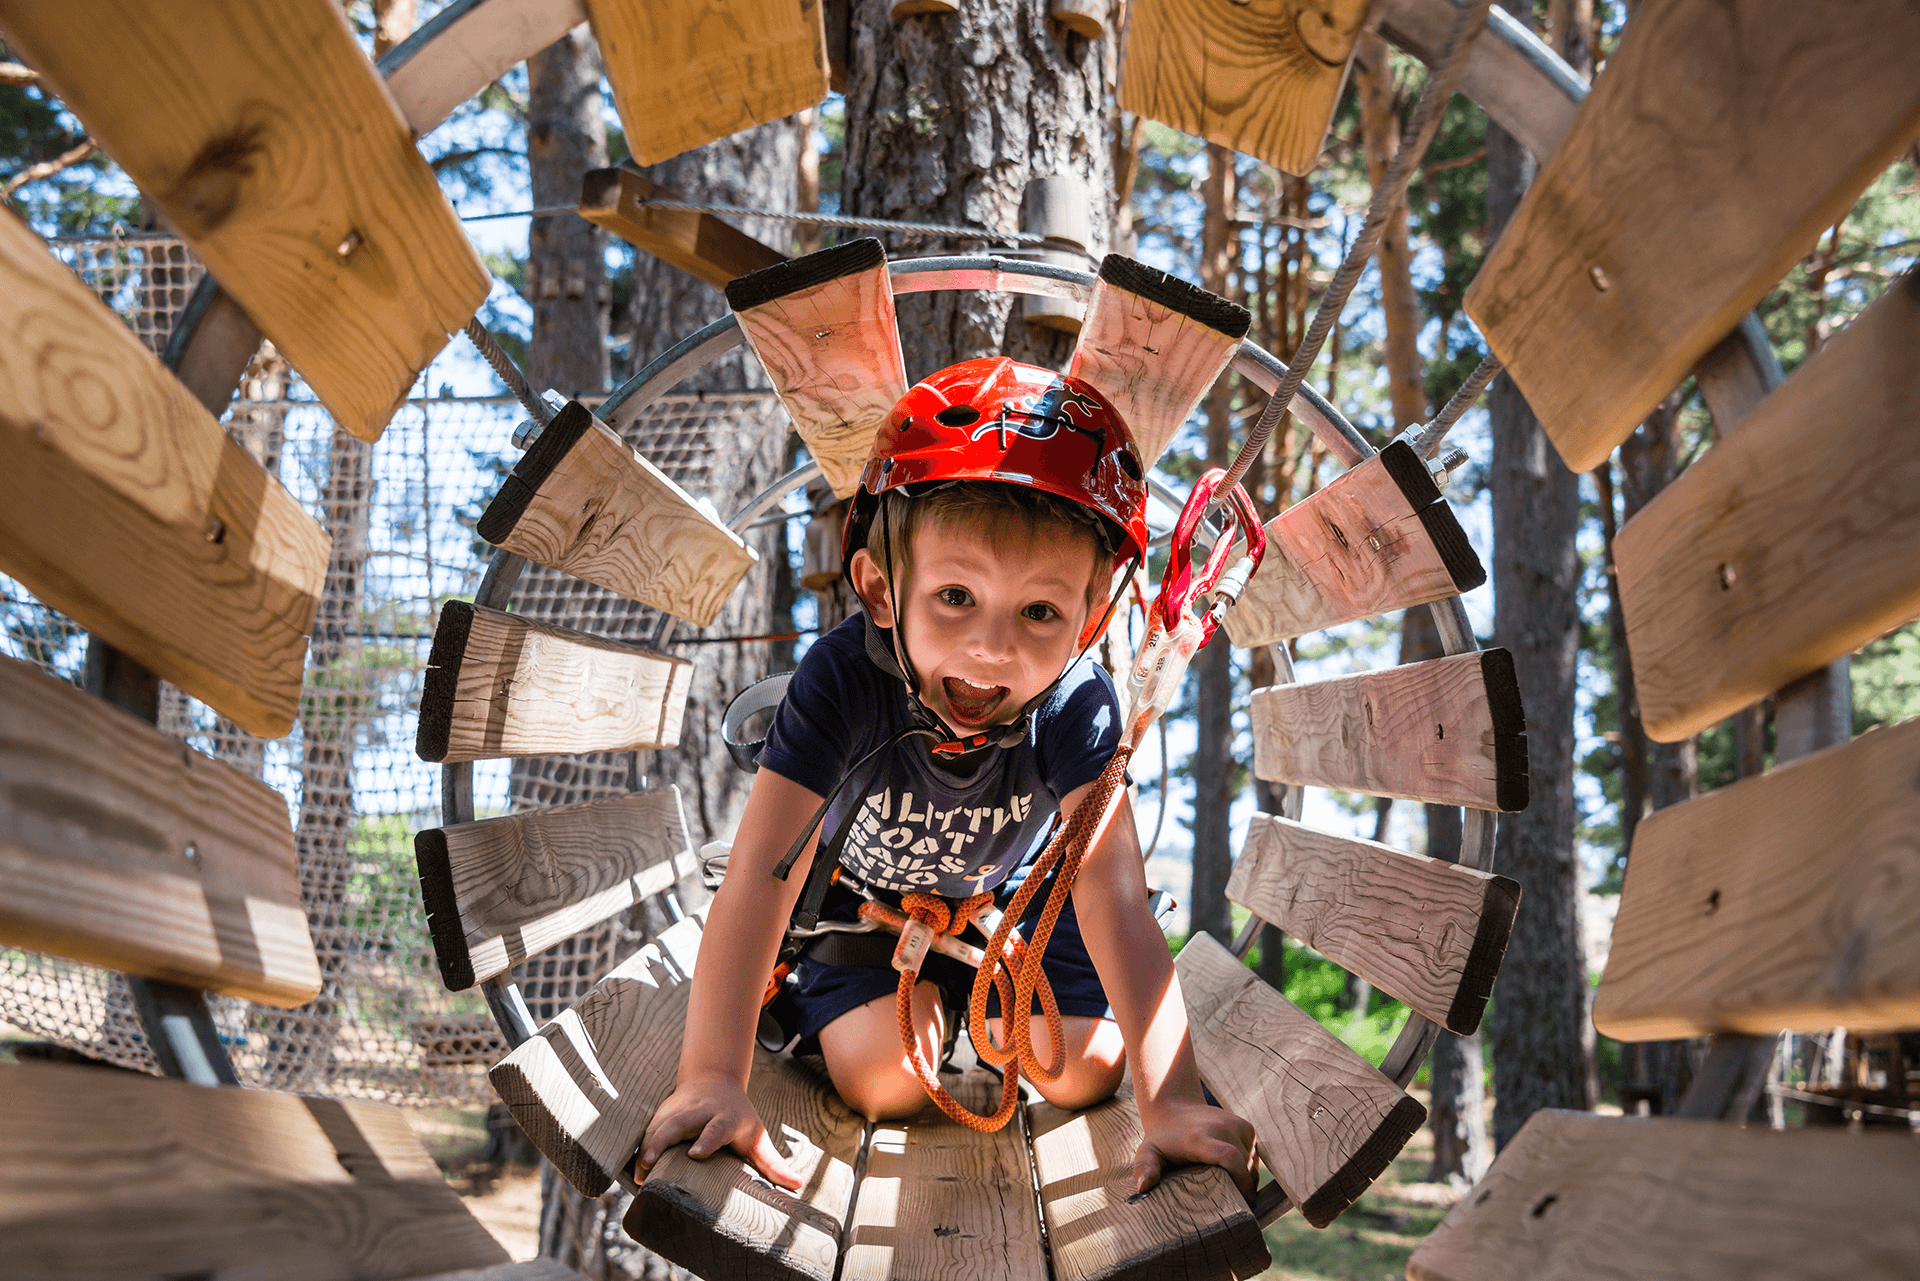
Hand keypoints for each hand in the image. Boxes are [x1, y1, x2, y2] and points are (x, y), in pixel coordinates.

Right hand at [637, 1069, 801, 1191]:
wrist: (715, 1079)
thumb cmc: (738, 1115)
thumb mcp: (756, 1136)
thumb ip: (772, 1163)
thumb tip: (798, 1185)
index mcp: (724, 1117)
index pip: (716, 1127)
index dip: (707, 1140)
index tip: (696, 1154)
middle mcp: (698, 1111)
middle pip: (679, 1122)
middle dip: (663, 1140)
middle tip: (650, 1162)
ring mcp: (678, 1110)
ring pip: (659, 1125)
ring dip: (646, 1147)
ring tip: (638, 1174)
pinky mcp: (663, 1113)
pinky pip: (648, 1129)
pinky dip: (640, 1147)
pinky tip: (633, 1168)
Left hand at [1131, 1098, 1256, 1197]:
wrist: (1175, 1106)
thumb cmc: (1161, 1138)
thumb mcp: (1148, 1152)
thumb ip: (1145, 1168)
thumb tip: (1143, 1187)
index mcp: (1199, 1138)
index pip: (1229, 1157)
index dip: (1240, 1180)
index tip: (1242, 1201)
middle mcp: (1222, 1128)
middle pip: (1244, 1166)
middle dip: (1243, 1188)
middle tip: (1233, 1205)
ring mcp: (1236, 1124)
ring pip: (1252, 1162)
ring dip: (1246, 1178)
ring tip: (1230, 1189)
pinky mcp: (1246, 1126)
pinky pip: (1254, 1154)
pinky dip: (1248, 1167)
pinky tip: (1233, 1172)